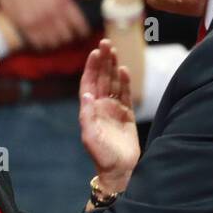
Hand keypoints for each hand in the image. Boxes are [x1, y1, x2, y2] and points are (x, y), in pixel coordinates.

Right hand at [0, 0, 90, 50]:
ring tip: (57, 38)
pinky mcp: (26, 28)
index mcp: (62, 1)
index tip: (83, 33)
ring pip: (55, 42)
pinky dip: (44, 44)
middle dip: (70, 37)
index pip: (79, 24)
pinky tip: (45, 40)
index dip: (83, 31)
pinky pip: (40, 44)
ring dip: (57, 42)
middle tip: (69, 36)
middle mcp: (51, 13)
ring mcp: (38, 22)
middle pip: (68, 36)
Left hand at [79, 38, 139, 193]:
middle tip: (106, 43)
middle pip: (101, 78)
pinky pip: (125, 94)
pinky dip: (125, 82)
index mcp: (90, 109)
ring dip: (113, 67)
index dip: (92, 67)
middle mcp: (100, 106)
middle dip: (103, 61)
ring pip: (113, 83)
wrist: (119, 169)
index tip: (95, 52)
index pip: (89, 82)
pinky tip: (125, 70)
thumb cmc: (102, 156)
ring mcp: (113, 109)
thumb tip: (86, 93)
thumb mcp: (90, 137)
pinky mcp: (126, 115)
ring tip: (115, 51)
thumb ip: (87, 116)